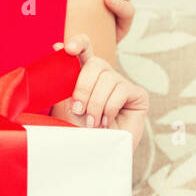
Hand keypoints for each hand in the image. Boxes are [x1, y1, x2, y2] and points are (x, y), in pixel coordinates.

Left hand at [51, 33, 148, 150]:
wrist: (95, 153)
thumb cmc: (78, 130)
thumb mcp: (66, 102)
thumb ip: (63, 78)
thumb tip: (57, 44)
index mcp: (85, 74)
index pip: (85, 48)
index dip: (78, 43)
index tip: (68, 48)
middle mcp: (105, 75)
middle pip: (95, 63)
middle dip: (83, 87)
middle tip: (78, 109)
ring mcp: (122, 84)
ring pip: (107, 78)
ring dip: (95, 104)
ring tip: (92, 122)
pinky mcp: (138, 95)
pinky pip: (120, 91)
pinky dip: (109, 109)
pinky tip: (105, 122)